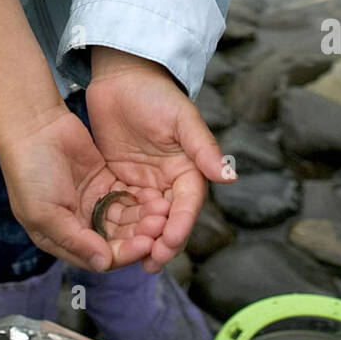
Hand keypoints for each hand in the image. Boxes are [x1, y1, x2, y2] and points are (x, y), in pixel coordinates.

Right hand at [0, 102, 170, 273]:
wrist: (33, 126)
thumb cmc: (30, 172)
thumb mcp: (45, 212)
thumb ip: (75, 240)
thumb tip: (103, 264)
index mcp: (60, 238)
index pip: (98, 257)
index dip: (122, 254)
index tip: (144, 245)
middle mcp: (78, 224)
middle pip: (115, 240)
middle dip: (137, 236)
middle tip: (159, 226)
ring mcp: (91, 201)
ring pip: (123, 219)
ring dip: (141, 219)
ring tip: (161, 211)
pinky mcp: (103, 180)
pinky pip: (125, 197)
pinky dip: (139, 200)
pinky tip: (154, 197)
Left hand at [85, 51, 234, 273]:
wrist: (121, 77)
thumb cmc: (156, 94)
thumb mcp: (182, 118)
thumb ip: (203, 148)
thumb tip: (230, 176)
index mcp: (188, 169)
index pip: (187, 204)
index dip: (180, 225)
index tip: (169, 241)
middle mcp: (168, 182)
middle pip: (167, 219)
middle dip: (161, 242)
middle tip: (149, 262)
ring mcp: (143, 183)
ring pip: (145, 220)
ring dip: (141, 239)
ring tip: (132, 259)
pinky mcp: (120, 180)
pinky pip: (122, 208)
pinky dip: (120, 226)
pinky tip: (110, 241)